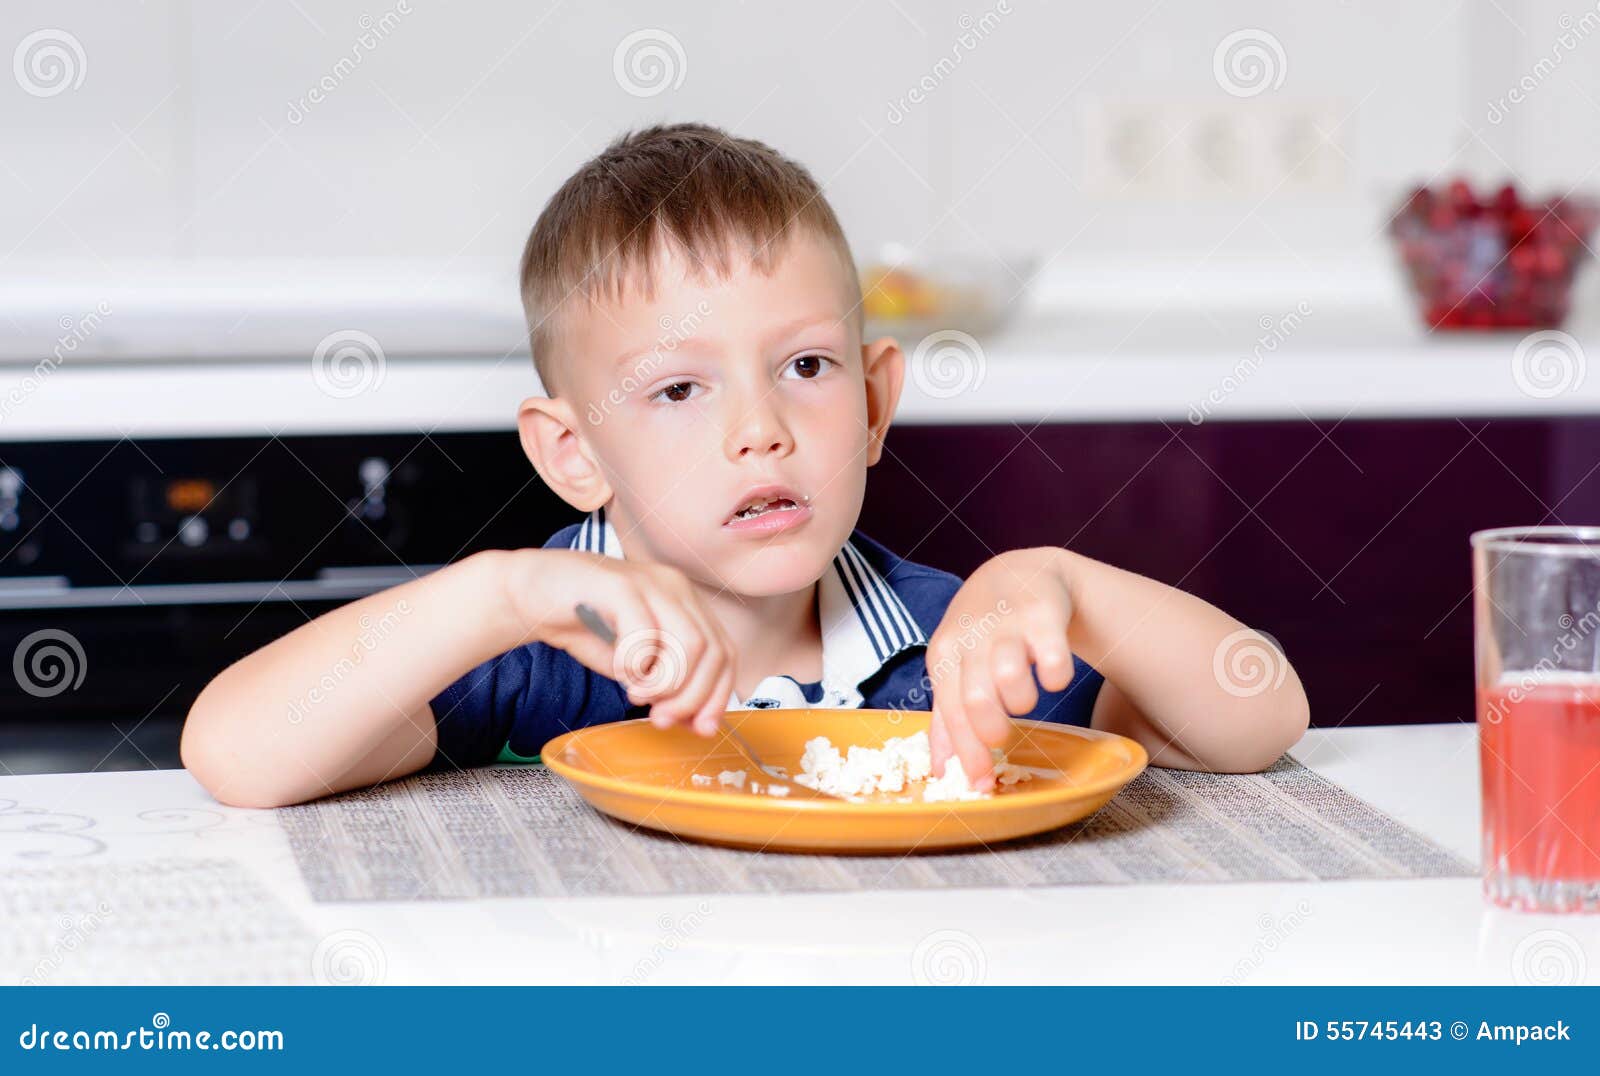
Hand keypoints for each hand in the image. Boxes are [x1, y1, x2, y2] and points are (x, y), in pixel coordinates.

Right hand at [500, 549, 736, 735]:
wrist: (533, 595)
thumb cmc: (586, 626)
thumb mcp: (636, 666)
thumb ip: (668, 686)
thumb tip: (698, 722)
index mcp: (687, 604)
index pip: (725, 653)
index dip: (717, 696)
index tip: (700, 728)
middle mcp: (676, 588)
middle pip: (712, 652)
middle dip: (690, 697)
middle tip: (659, 717)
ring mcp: (650, 582)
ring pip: (689, 645)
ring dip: (664, 683)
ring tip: (635, 692)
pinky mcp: (619, 585)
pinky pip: (645, 633)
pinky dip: (635, 664)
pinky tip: (620, 670)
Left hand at [926, 548, 1076, 788]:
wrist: (1020, 573)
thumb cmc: (983, 632)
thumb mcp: (957, 666)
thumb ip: (948, 717)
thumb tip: (940, 770)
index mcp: (944, 652)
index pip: (949, 711)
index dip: (966, 753)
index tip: (982, 783)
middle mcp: (971, 636)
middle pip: (975, 698)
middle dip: (992, 730)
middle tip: (1004, 736)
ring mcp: (1007, 624)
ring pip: (1010, 678)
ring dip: (1021, 701)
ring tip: (1024, 695)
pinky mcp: (1043, 615)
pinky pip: (1052, 658)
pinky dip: (1054, 677)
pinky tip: (1051, 674)